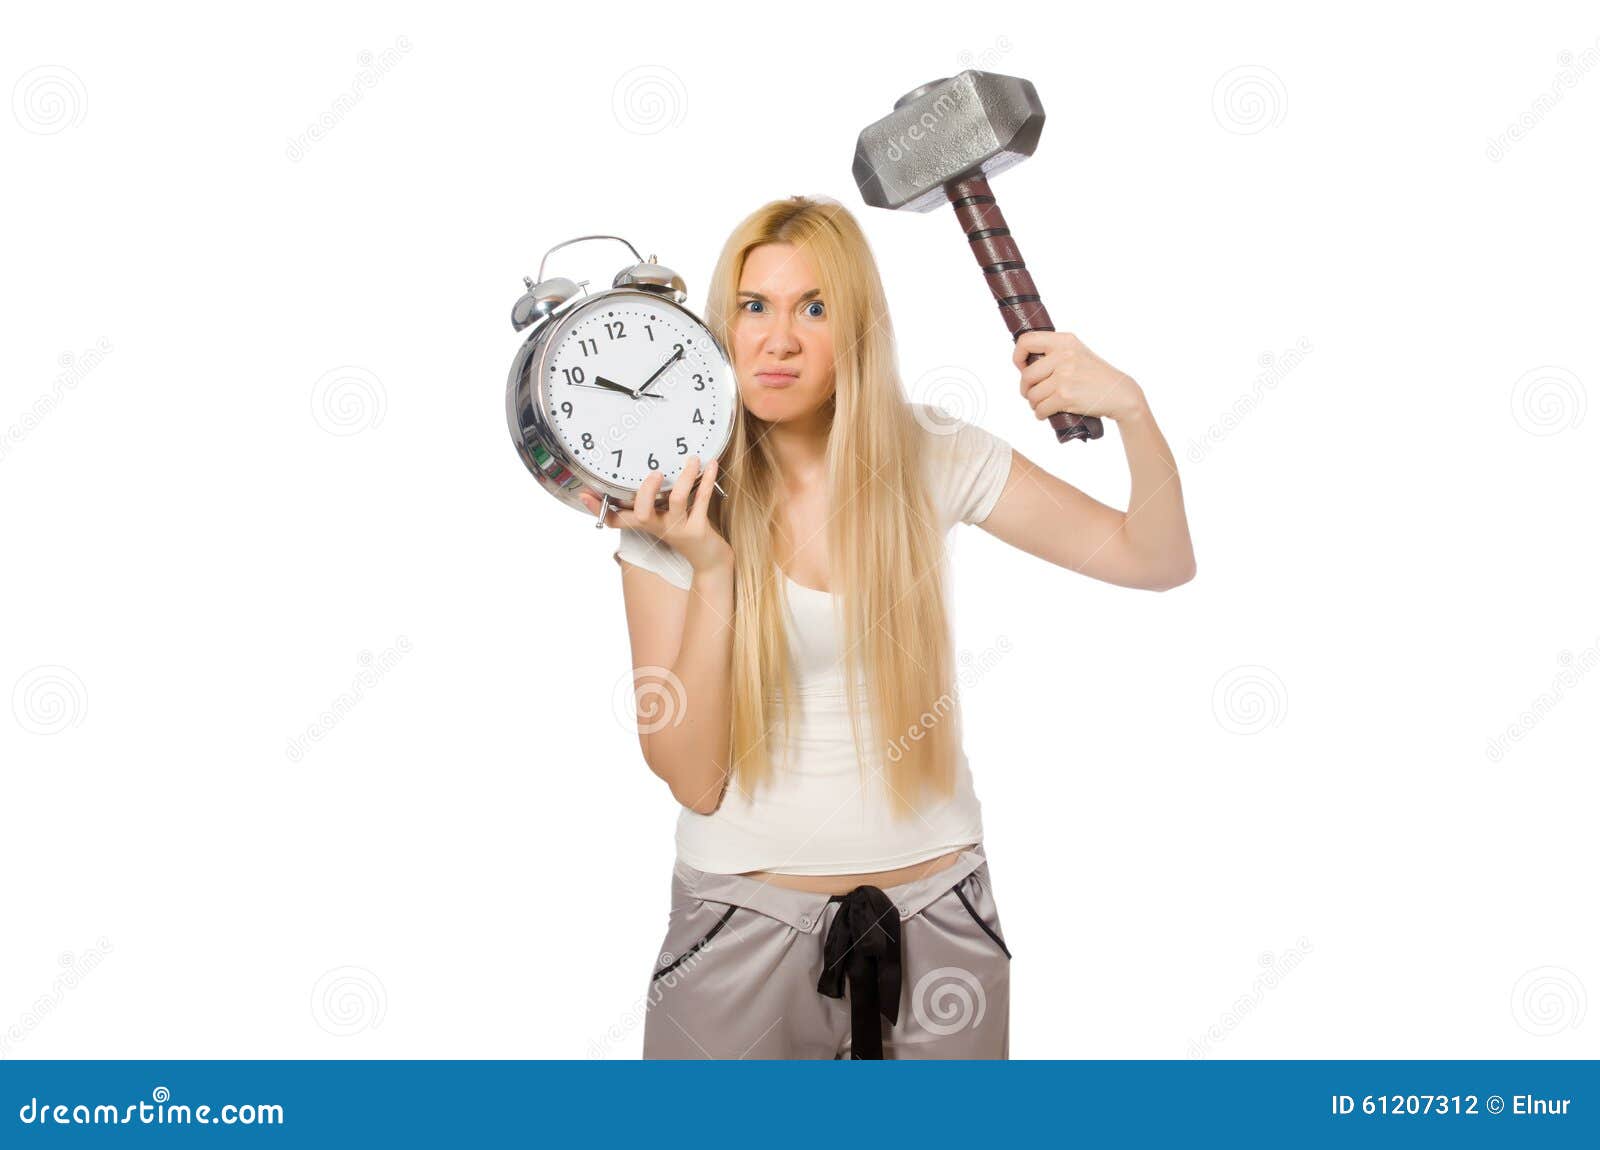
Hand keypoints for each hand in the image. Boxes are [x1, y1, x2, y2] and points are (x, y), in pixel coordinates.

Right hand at [578, 456, 731, 573]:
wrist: (708, 560)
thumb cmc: (684, 533)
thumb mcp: (661, 520)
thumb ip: (650, 502)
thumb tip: (646, 473)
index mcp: (645, 524)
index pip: (615, 519)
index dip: (598, 509)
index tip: (585, 494)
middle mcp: (658, 527)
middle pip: (642, 513)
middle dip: (646, 491)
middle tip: (655, 473)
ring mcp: (678, 529)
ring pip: (678, 501)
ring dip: (685, 478)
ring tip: (692, 460)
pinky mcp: (698, 529)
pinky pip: (702, 501)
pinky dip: (707, 481)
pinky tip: (711, 465)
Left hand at [1013, 331, 1145, 424]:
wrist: (1120, 393)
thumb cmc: (1095, 375)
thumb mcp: (1077, 353)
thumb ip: (1054, 353)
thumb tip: (1024, 363)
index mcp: (1064, 341)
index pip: (1026, 340)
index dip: (1018, 356)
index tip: (1022, 367)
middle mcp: (1063, 355)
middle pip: (1026, 375)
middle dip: (1026, 389)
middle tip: (1033, 394)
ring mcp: (1064, 376)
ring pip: (1032, 395)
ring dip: (1034, 404)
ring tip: (1043, 404)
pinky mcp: (1066, 396)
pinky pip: (1040, 408)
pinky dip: (1040, 414)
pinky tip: (1046, 413)